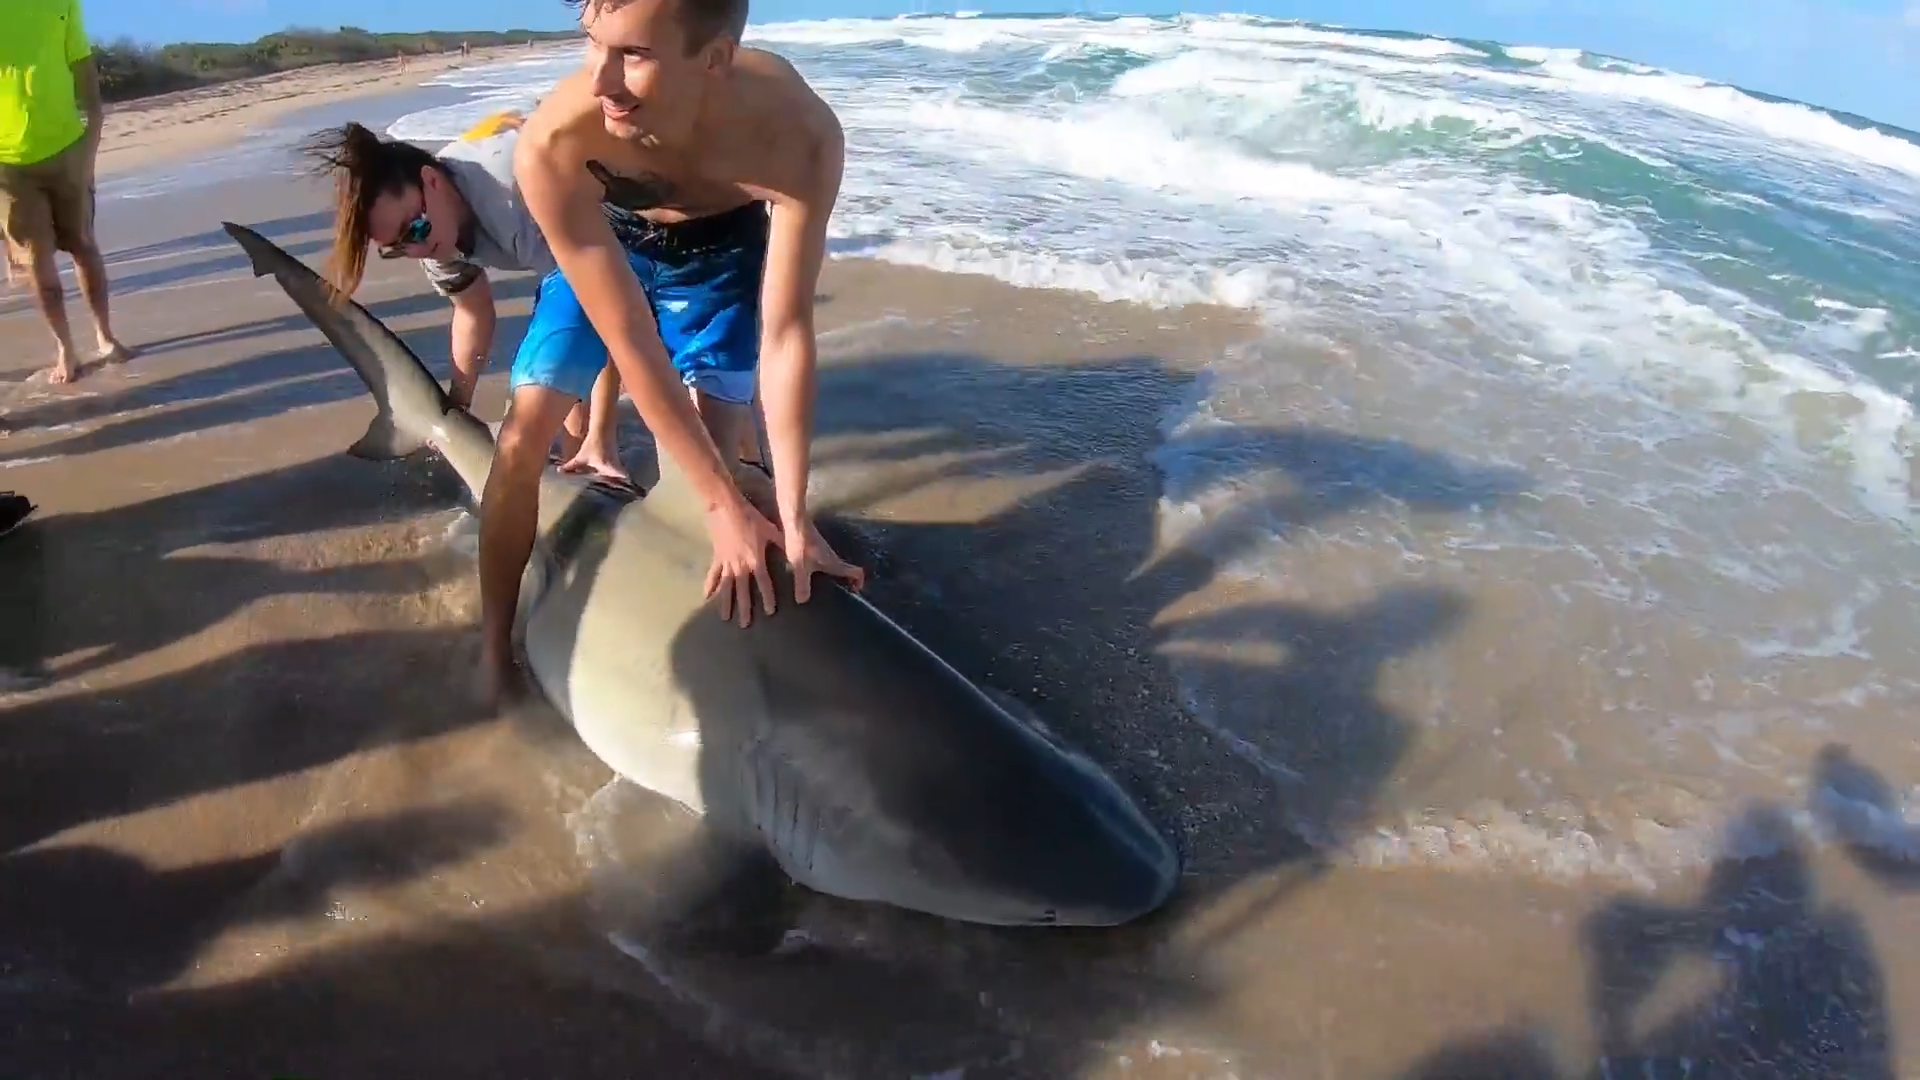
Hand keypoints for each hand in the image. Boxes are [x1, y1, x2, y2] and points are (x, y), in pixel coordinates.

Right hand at [702, 490, 782, 626]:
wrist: (724, 506)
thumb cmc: (750, 517)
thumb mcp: (770, 529)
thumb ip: (782, 543)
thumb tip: (796, 552)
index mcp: (755, 560)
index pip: (764, 583)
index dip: (767, 597)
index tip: (770, 611)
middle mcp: (740, 566)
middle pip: (743, 591)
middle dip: (745, 608)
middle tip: (745, 625)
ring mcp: (726, 563)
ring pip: (726, 587)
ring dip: (726, 603)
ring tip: (725, 618)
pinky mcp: (716, 557)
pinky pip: (712, 575)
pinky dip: (709, 586)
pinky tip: (706, 597)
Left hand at [781, 515, 865, 603]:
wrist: (796, 523)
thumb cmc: (801, 544)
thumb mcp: (800, 567)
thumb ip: (802, 584)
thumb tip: (803, 601)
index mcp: (834, 563)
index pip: (856, 572)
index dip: (859, 582)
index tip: (855, 590)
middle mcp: (833, 557)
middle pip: (846, 571)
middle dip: (846, 582)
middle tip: (837, 593)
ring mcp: (825, 551)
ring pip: (835, 566)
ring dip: (834, 575)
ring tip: (822, 587)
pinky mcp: (817, 547)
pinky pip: (825, 561)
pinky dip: (824, 569)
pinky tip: (809, 573)